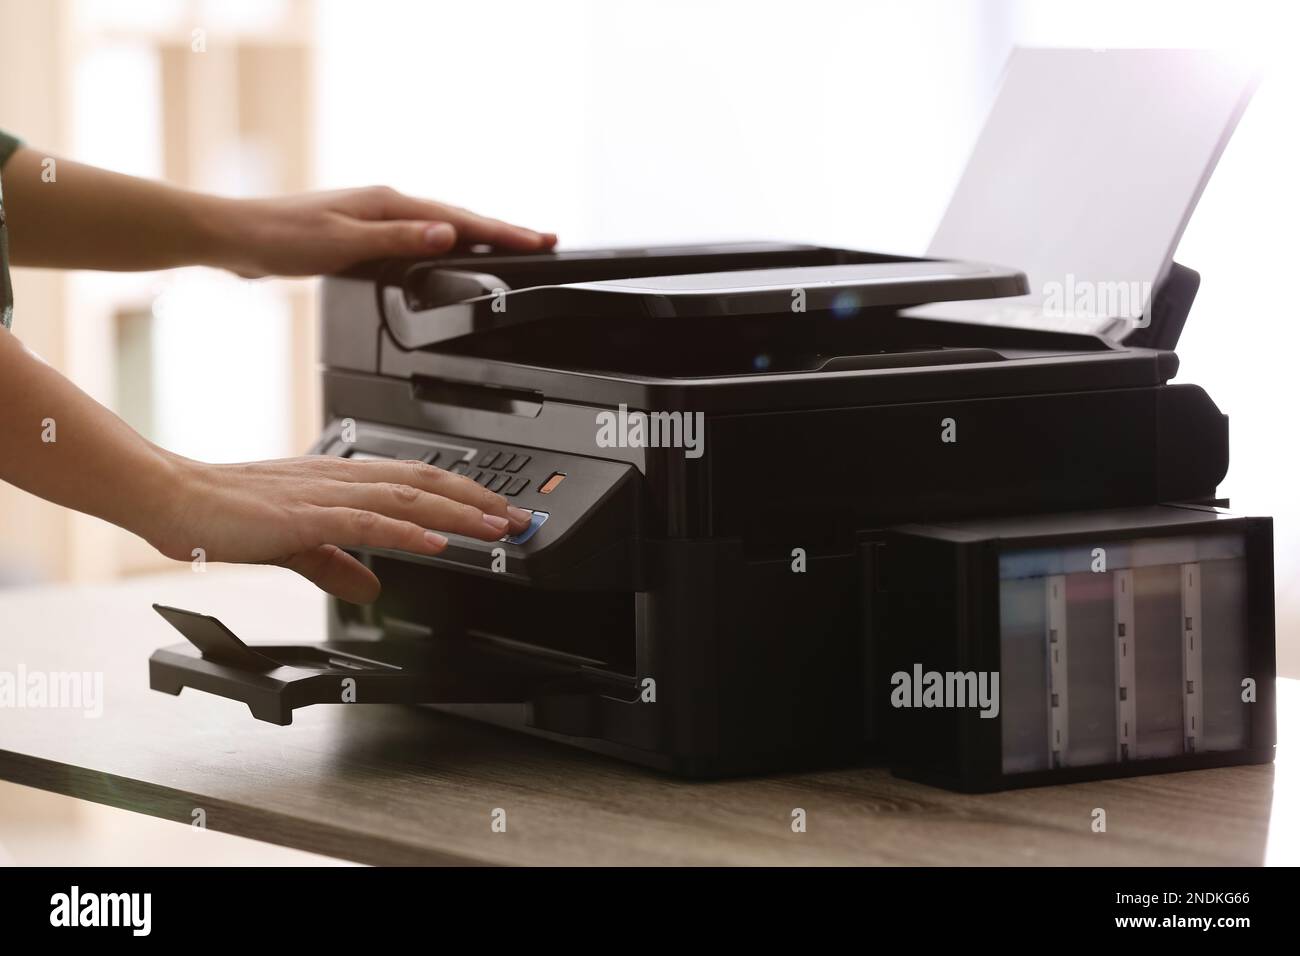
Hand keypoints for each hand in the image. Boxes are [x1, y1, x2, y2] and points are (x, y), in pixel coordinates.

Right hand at [152, 454, 533, 603]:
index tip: (498, 512)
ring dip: (457, 513)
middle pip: (424, 483)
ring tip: (496, 527)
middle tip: (520, 518)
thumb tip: (372, 583)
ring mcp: (324, 494)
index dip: (461, 495)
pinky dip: (407, 532)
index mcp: (339, 482)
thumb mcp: (296, 542)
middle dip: (477, 499)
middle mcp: (340, 480)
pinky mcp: (303, 517)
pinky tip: (437, 543)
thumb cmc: (225, 513)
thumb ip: (335, 562)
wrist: (172, 498)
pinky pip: (365, 522)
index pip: (415, 482)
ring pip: (405, 498)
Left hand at [209, 186, 557, 277]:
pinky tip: (449, 255)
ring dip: (478, 237)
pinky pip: (418, 238)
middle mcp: (385, 205)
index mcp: (388, 204)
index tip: (541, 241)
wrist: (233, 237)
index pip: (461, 220)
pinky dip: (446, 245)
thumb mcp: (344, 244)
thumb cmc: (279, 239)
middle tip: (544, 241)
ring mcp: (375, 218)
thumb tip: (446, 236)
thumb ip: (398, 241)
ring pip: (441, 227)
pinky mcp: (362, 234)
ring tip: (512, 247)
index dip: (504, 232)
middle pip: (459, 219)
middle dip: (503, 231)